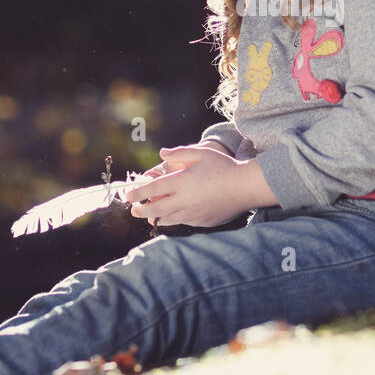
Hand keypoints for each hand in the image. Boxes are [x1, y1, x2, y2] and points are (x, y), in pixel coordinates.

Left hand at [123, 144, 271, 227]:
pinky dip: (174, 219)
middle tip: (133, 210)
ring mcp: (193, 213)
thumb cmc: (224, 167)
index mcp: (182, 181)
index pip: (153, 189)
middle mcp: (185, 200)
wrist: (246, 187)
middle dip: (141, 211)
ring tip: (151, 215)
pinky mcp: (202, 221)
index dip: (138, 193)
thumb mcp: (202, 153)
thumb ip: (180, 153)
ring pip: (168, 219)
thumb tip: (162, 153)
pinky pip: (183, 222)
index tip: (129, 195)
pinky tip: (173, 216)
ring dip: (157, 217)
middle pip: (156, 209)